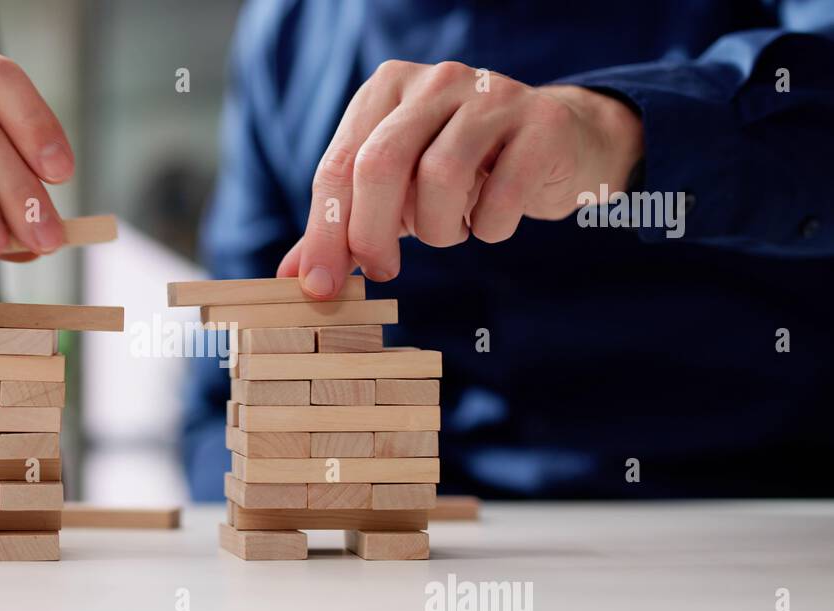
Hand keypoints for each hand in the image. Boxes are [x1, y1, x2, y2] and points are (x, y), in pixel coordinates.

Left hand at [277, 61, 643, 296]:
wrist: (560, 145)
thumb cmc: (463, 172)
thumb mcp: (395, 194)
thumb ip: (344, 228)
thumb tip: (293, 278)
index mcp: (386, 90)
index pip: (338, 164)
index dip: (325, 232)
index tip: (320, 286)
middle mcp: (435, 81)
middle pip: (381, 165)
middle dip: (372, 235)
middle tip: (383, 271)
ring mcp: (492, 96)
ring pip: (441, 178)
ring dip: (439, 229)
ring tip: (451, 230)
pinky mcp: (541, 125)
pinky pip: (500, 195)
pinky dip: (489, 228)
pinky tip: (490, 222)